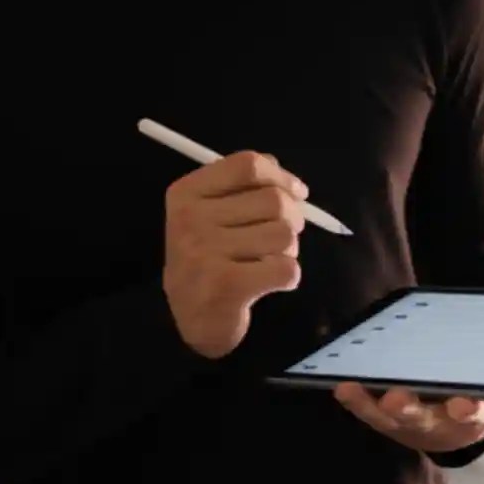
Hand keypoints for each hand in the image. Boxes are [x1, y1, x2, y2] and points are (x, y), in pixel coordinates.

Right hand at [163, 151, 308, 357]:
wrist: (194, 318)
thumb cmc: (208, 258)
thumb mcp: (209, 213)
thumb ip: (240, 185)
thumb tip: (279, 168)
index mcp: (186, 193)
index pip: (247, 165)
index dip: (281, 176)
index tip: (297, 193)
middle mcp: (190, 220)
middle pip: (273, 200)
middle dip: (293, 218)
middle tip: (284, 235)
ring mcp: (206, 253)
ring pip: (283, 235)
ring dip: (289, 249)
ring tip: (271, 260)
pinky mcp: (226, 286)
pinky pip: (287, 268)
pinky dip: (289, 276)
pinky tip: (270, 281)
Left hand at [334, 352, 483, 453]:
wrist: (467, 386)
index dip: (475, 408)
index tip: (470, 401)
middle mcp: (453, 420)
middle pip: (436, 422)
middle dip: (420, 413)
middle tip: (401, 398)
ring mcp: (419, 419)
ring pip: (398, 421)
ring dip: (380, 409)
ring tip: (367, 390)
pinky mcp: (389, 412)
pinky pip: (368, 410)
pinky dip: (355, 400)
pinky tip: (340, 383)